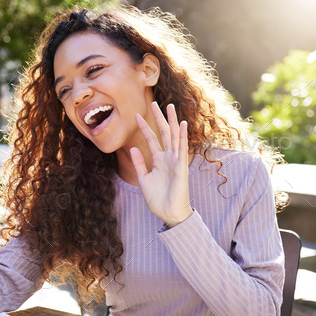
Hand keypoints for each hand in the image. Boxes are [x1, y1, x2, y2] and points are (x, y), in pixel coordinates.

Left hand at [130, 102, 192, 227]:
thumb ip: (139, 163)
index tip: (136, 115)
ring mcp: (175, 160)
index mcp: (159, 160)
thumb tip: (133, 148)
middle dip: (160, 118)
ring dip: (171, 121)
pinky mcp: (181, 166)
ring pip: (173, 136)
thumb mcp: (144, 179)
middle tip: (155, 102)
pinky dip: (182, 136)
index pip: (151, 139)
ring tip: (169, 106)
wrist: (169, 212)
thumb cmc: (158, 199)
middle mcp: (168, 157)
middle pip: (164, 133)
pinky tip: (181, 124)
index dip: (144, 127)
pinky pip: (182, 148)